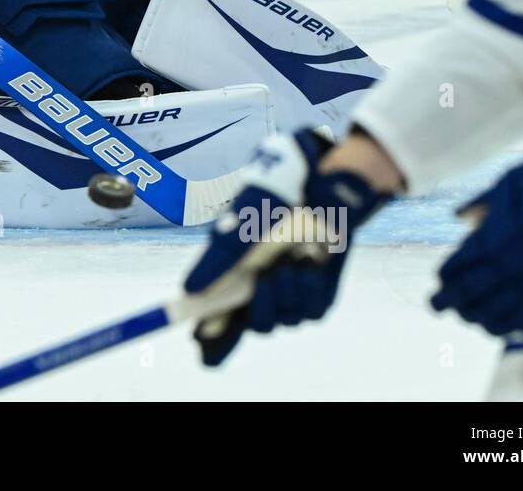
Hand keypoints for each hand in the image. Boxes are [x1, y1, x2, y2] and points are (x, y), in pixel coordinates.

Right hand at [183, 130, 386, 365]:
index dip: (209, 336)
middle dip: (255, 313)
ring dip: (283, 296)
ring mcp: (291, 288)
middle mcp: (261, 282)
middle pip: (250, 327)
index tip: (200, 345)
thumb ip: (220, 253)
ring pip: (281, 321)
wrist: (333, 177)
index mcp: (234, 266)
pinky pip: (311, 312)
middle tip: (261, 284)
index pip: (216, 315)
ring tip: (290, 262)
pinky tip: (308, 265)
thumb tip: (189, 288)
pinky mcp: (321, 291)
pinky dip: (307, 292)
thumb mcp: (245, 213)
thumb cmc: (284, 187)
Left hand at [431, 123, 522, 339]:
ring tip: (474, 321)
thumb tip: (457, 216)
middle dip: (451, 304)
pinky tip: (513, 328)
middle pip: (472, 297)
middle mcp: (510, 270)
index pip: (457, 270)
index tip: (438, 285)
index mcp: (490, 241)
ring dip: (484, 321)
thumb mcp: (505, 185)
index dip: (444, 280)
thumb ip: (480, 204)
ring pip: (503, 317)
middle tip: (437, 308)